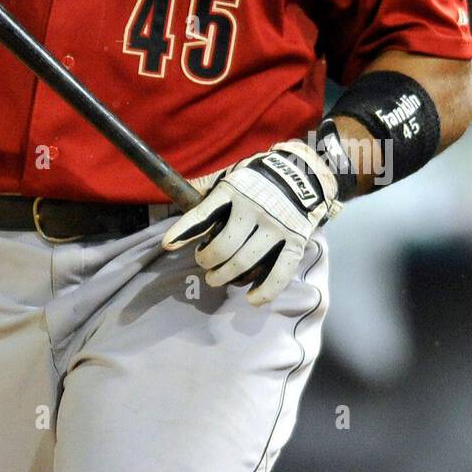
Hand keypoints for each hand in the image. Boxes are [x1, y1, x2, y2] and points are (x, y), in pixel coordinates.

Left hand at [161, 140, 340, 306]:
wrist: (302, 173)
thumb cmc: (258, 177)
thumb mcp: (232, 174)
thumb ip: (208, 184)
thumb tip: (180, 190)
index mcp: (233, 191)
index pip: (203, 214)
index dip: (183, 231)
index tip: (169, 245)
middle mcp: (254, 209)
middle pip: (222, 247)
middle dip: (207, 261)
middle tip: (204, 264)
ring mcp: (276, 227)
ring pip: (244, 263)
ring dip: (225, 276)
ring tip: (216, 278)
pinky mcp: (295, 242)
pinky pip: (280, 273)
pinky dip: (265, 291)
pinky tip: (251, 298)